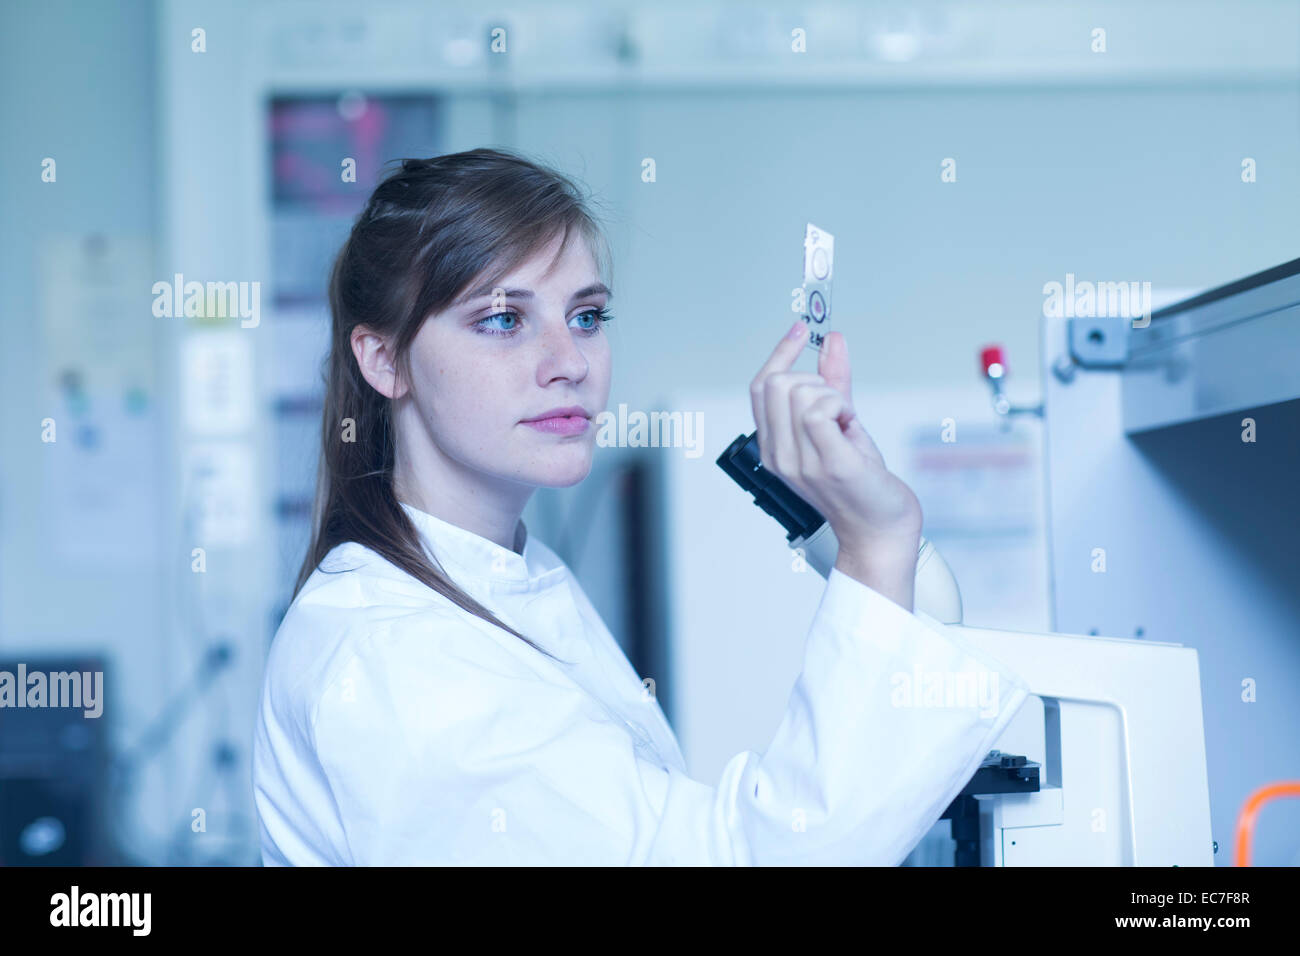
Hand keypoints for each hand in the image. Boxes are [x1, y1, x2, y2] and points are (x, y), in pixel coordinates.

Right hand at [749, 322, 922, 600]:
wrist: (880, 531)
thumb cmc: (862, 486)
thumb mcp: (843, 425)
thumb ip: (835, 382)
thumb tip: (833, 341)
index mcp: (774, 447)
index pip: (759, 388)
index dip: (780, 353)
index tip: (800, 331)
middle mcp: (780, 456)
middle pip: (778, 384)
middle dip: (815, 381)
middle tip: (840, 407)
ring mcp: (801, 463)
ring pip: (801, 394)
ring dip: (834, 397)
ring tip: (847, 425)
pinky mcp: (830, 465)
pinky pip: (821, 412)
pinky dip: (841, 408)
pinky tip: (852, 428)